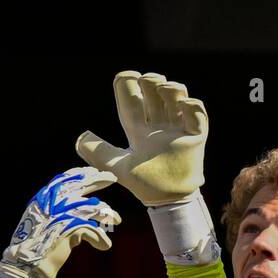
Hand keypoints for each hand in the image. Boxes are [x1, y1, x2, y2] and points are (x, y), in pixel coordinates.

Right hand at [0, 166, 119, 277]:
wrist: (26, 264)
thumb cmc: (35, 247)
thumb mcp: (44, 223)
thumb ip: (59, 215)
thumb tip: (81, 217)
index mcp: (44, 199)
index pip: (62, 180)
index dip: (78, 174)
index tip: (91, 171)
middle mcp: (53, 203)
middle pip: (79, 185)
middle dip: (97, 180)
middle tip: (111, 178)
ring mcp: (63, 214)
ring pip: (93, 207)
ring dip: (107, 213)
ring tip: (116, 219)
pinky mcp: (72, 229)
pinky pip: (94, 231)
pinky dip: (100, 240)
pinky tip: (104, 246)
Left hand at [76, 71, 207, 206]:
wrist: (169, 201)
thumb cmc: (144, 184)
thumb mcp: (116, 167)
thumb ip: (97, 153)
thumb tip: (80, 136)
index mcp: (138, 128)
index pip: (131, 98)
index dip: (127, 83)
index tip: (127, 77)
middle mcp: (157, 123)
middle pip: (154, 90)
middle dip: (151, 80)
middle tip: (149, 82)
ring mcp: (177, 127)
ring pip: (176, 95)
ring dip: (171, 88)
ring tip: (166, 91)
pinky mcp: (196, 134)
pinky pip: (197, 111)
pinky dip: (191, 104)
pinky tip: (184, 105)